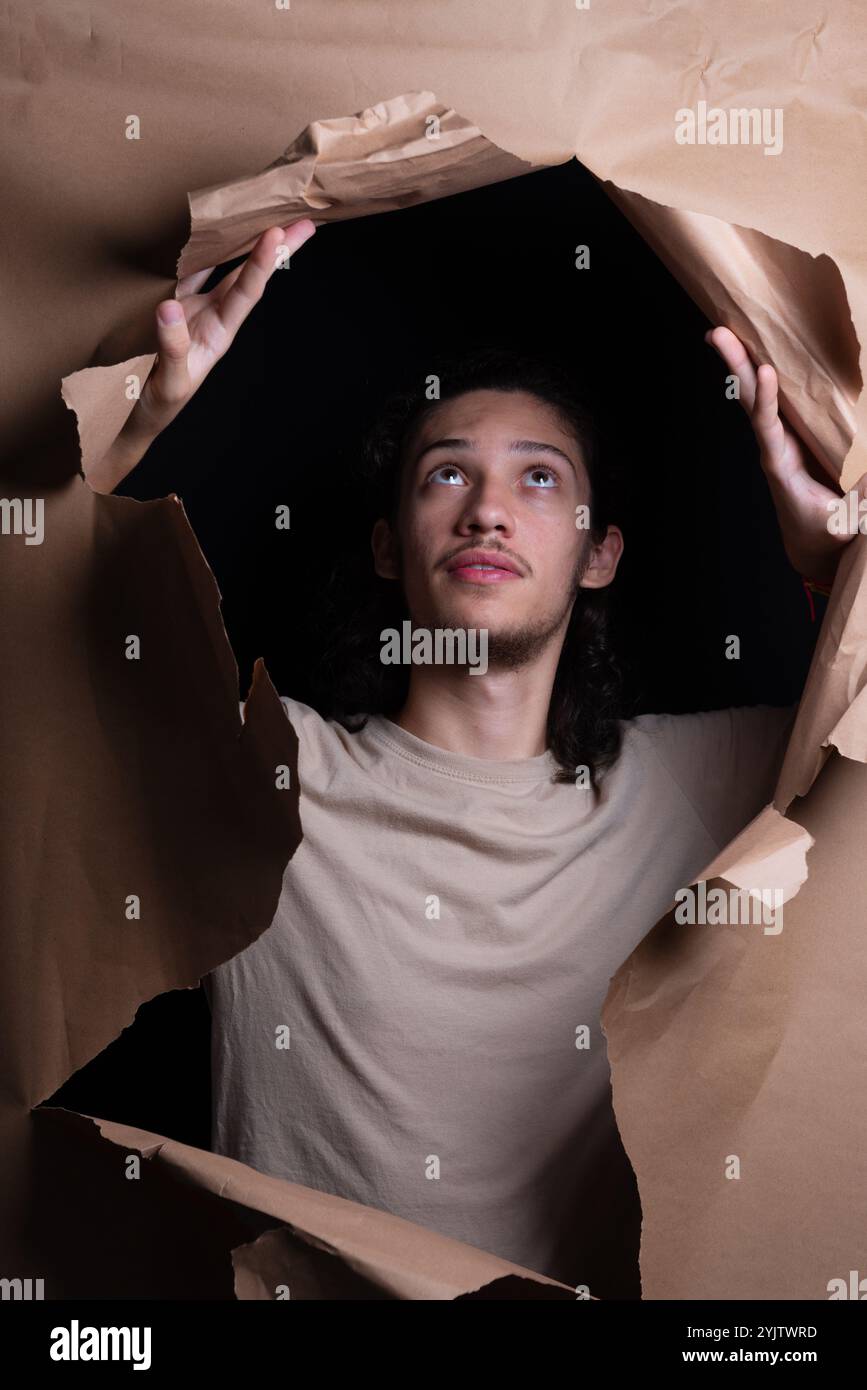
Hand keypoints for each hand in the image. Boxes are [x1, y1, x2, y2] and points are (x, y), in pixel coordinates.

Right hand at [92, 219, 316, 491]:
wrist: (143, 415)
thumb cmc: (160, 404)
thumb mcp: (170, 383)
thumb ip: (170, 347)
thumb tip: (169, 305)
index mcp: (219, 332)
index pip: (245, 292)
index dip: (262, 264)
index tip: (277, 235)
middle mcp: (213, 314)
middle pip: (247, 274)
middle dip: (274, 247)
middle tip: (303, 219)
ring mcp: (193, 307)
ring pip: (222, 266)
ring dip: (241, 240)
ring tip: (266, 213)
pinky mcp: (171, 304)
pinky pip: (189, 268)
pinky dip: (199, 246)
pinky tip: (209, 225)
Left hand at [705, 325, 866, 585]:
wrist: (810, 542)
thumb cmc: (825, 532)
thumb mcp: (841, 523)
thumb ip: (857, 504)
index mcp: (781, 467)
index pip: (769, 428)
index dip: (765, 401)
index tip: (764, 373)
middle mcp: (774, 446)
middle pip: (751, 401)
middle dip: (736, 367)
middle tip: (716, 334)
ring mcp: (781, 437)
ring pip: (757, 396)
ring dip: (741, 363)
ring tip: (722, 331)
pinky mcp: (792, 434)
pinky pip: (776, 400)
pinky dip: (764, 374)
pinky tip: (756, 348)